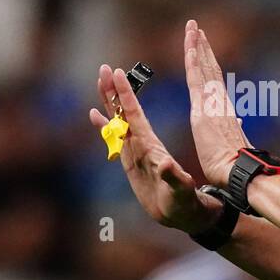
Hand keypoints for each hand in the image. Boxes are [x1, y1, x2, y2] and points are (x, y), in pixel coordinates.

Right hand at [88, 63, 216, 233]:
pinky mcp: (130, 162)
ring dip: (108, 102)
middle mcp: (141, 145)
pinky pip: (114, 140)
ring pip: (118, 121)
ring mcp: (135, 151)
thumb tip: (165, 164)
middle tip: (104, 68)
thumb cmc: (185, 201)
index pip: (135, 115)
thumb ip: (173, 177)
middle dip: (113, 90)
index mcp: (151, 147)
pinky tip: (94, 114)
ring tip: (100, 82)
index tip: (117, 73)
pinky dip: (103, 127)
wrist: (184, 212)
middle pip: (124, 112)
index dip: (125, 95)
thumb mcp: (180, 189)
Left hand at [184, 19, 251, 186]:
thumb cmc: (235, 165)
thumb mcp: (231, 143)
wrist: (239, 172)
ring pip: (204, 67)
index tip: (204, 47)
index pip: (214, 81)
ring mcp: (213, 103)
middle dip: (203, 46)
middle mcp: (219, 101)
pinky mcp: (204, 108)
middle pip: (210, 67)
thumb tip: (238, 121)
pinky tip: (191, 44)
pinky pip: (198, 78)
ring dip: (197, 46)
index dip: (208, 62)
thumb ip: (234, 128)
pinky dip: (194, 59)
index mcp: (223, 110)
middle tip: (196, 27)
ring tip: (193, 27)